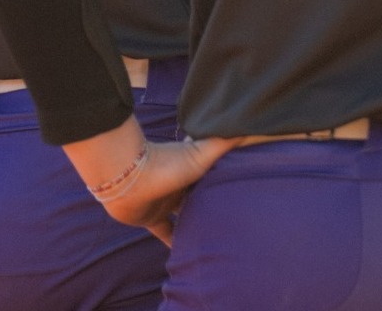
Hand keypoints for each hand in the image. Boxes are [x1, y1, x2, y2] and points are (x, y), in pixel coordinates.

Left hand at [98, 137, 236, 245]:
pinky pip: (165, 233)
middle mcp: (179, 184)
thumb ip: (227, 140)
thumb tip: (255, 127)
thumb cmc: (166, 163)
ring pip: (184, 214)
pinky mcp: (150, 218)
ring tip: (217, 235)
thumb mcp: (203, 153)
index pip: (213, 171)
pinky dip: (174, 242)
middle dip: (213, 202)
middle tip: (235, 216)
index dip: (227, 176)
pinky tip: (187, 254)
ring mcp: (164, 201)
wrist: (126, 178)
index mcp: (191, 167)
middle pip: (199, 195)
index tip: (245, 182)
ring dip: (196, 223)